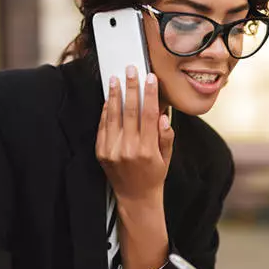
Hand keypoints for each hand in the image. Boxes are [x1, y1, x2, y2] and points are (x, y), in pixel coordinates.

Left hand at [96, 66, 174, 207]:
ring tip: (116, 79)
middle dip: (131, 87)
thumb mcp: (167, 158)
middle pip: (130, 111)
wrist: (135, 197)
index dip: (150, 94)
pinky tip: (109, 99)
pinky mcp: (102, 152)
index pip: (149, 115)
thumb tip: (164, 117)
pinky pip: (103, 127)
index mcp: (147, 149)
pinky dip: (106, 111)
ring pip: (113, 116)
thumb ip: (166, 137)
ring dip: (115, 95)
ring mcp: (113, 150)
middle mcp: (129, 149)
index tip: (150, 79)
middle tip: (131, 70)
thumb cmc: (153, 175)